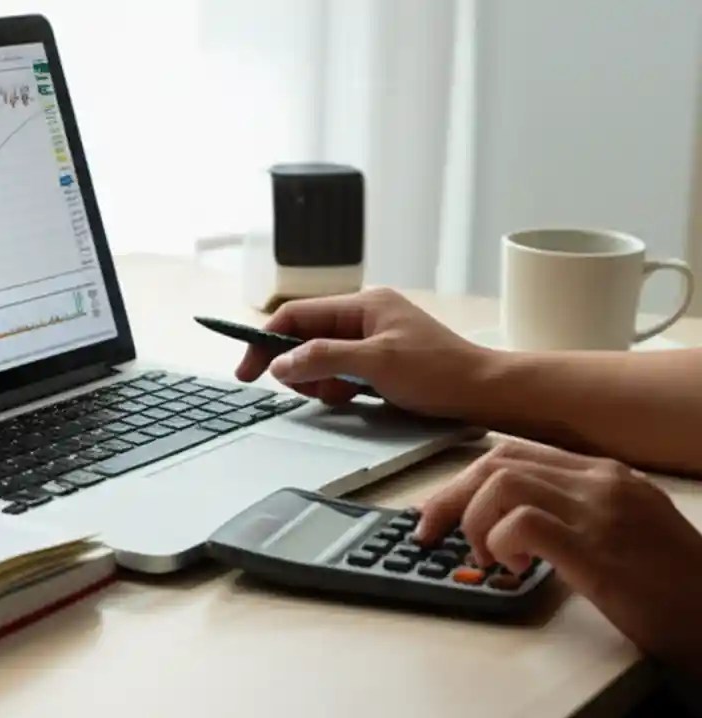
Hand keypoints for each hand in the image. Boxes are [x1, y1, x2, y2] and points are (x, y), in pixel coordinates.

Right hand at [233, 288, 493, 416]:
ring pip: (320, 360)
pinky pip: (340, 374)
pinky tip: (356, 398)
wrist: (485, 393)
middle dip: (300, 367)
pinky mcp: (379, 363)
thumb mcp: (375, 364)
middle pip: (305, 338)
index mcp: (363, 304)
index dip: (266, 341)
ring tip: (346, 395)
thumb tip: (280, 363)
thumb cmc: (439, 373)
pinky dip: (338, 388)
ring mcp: (372, 340)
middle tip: (314, 390)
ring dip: (321, 382)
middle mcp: (364, 316)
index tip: (248, 371)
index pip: (297, 315)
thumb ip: (323, 358)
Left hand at [417, 439, 701, 673]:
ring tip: (487, 556)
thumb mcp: (622, 531)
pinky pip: (522, 524)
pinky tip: (511, 567)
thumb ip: (572, 513)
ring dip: (475, 521)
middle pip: (498, 462)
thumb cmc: (672, 585)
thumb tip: (507, 522)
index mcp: (605, 474)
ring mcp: (600, 512)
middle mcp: (601, 482)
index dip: (465, 481)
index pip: (514, 454)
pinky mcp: (597, 549)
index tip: (439, 511)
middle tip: (432, 532)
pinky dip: (499, 543)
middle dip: (452, 496)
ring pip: (502, 483)